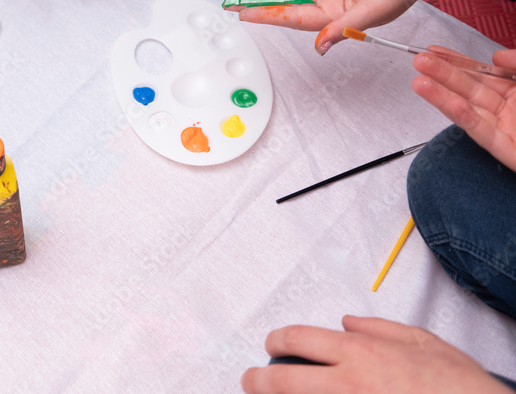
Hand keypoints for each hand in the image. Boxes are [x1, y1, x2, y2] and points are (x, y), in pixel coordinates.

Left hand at [224, 0, 434, 53]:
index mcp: (336, 18)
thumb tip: (322, 46)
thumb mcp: (375, 8)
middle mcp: (328, 3)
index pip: (293, 18)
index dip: (268, 16)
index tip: (245, 14)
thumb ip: (346, 27)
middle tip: (232, 2)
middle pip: (286, 4)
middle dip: (260, 3)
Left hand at [241, 316, 510, 393]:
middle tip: (250, 380)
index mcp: (360, 353)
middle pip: (283, 380)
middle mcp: (348, 384)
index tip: (271, 346)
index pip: (299, 339)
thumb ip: (378, 328)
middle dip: (259, 379)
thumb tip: (346, 321)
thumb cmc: (458, 387)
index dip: (277, 340)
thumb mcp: (422, 341)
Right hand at [413, 48, 515, 171]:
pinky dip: (461, 115)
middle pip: (471, 88)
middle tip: (419, 60)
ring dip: (441, 93)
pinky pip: (481, 131)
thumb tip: (496, 56)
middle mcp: (510, 110)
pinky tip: (446, 101)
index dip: (458, 61)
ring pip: (469, 108)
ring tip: (419, 78)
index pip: (484, 73)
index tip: (435, 50)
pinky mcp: (506, 151)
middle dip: (443, 73)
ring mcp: (507, 129)